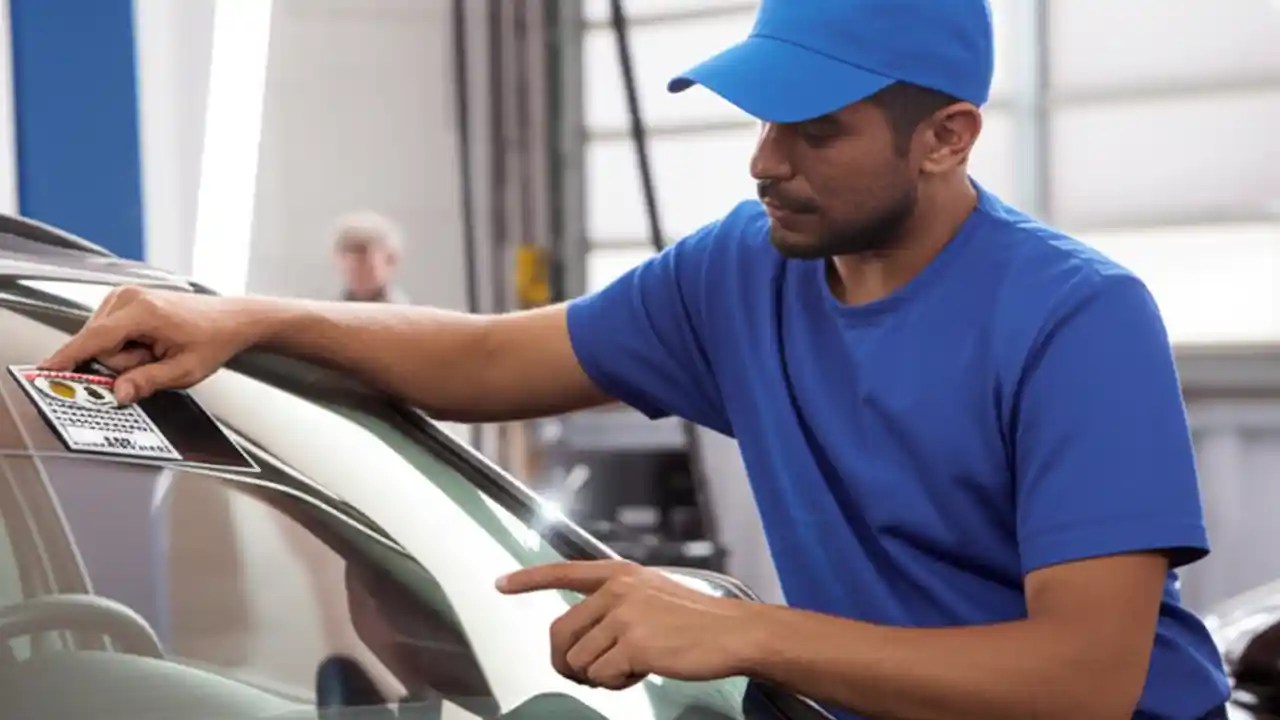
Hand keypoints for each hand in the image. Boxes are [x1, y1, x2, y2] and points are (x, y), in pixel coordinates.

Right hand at [40, 285, 262, 403]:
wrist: (230, 320)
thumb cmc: (213, 339)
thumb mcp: (184, 371)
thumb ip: (147, 381)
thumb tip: (119, 392)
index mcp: (143, 312)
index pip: (94, 339)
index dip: (69, 357)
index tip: (48, 371)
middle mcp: (130, 297)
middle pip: (98, 345)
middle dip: (121, 363)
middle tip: (155, 360)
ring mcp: (126, 295)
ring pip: (102, 341)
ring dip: (125, 354)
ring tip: (156, 350)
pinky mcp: (125, 300)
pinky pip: (109, 333)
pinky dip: (126, 344)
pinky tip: (150, 344)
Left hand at [496, 560, 756, 689]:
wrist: (732, 633)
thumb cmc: (696, 620)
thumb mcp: (651, 594)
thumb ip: (615, 603)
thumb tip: (578, 634)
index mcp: (620, 573)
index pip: (563, 572)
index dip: (528, 579)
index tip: (501, 583)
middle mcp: (618, 589)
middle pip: (560, 632)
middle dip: (565, 661)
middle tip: (583, 674)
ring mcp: (625, 615)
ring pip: (580, 660)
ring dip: (600, 675)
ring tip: (631, 667)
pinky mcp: (635, 644)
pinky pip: (602, 676)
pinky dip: (617, 683)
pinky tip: (641, 672)